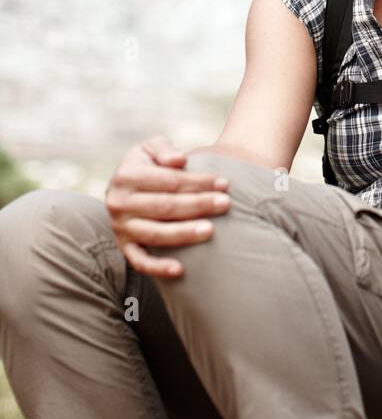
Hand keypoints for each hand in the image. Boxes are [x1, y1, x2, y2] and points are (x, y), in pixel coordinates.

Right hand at [105, 135, 231, 278]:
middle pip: (165, 206)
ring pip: (156, 234)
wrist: (126, 187)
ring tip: (211, 230)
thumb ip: (165, 149)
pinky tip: (180, 270)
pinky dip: (158, 268)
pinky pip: (140, 262)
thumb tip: (180, 159)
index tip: (223, 182)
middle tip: (225, 203)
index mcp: (125, 175)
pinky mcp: (124, 247)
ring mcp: (121, 227)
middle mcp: (118, 203)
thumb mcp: (152, 148)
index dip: (198, 181)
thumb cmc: (148, 164)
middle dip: (198, 204)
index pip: (169, 180)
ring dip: (185, 233)